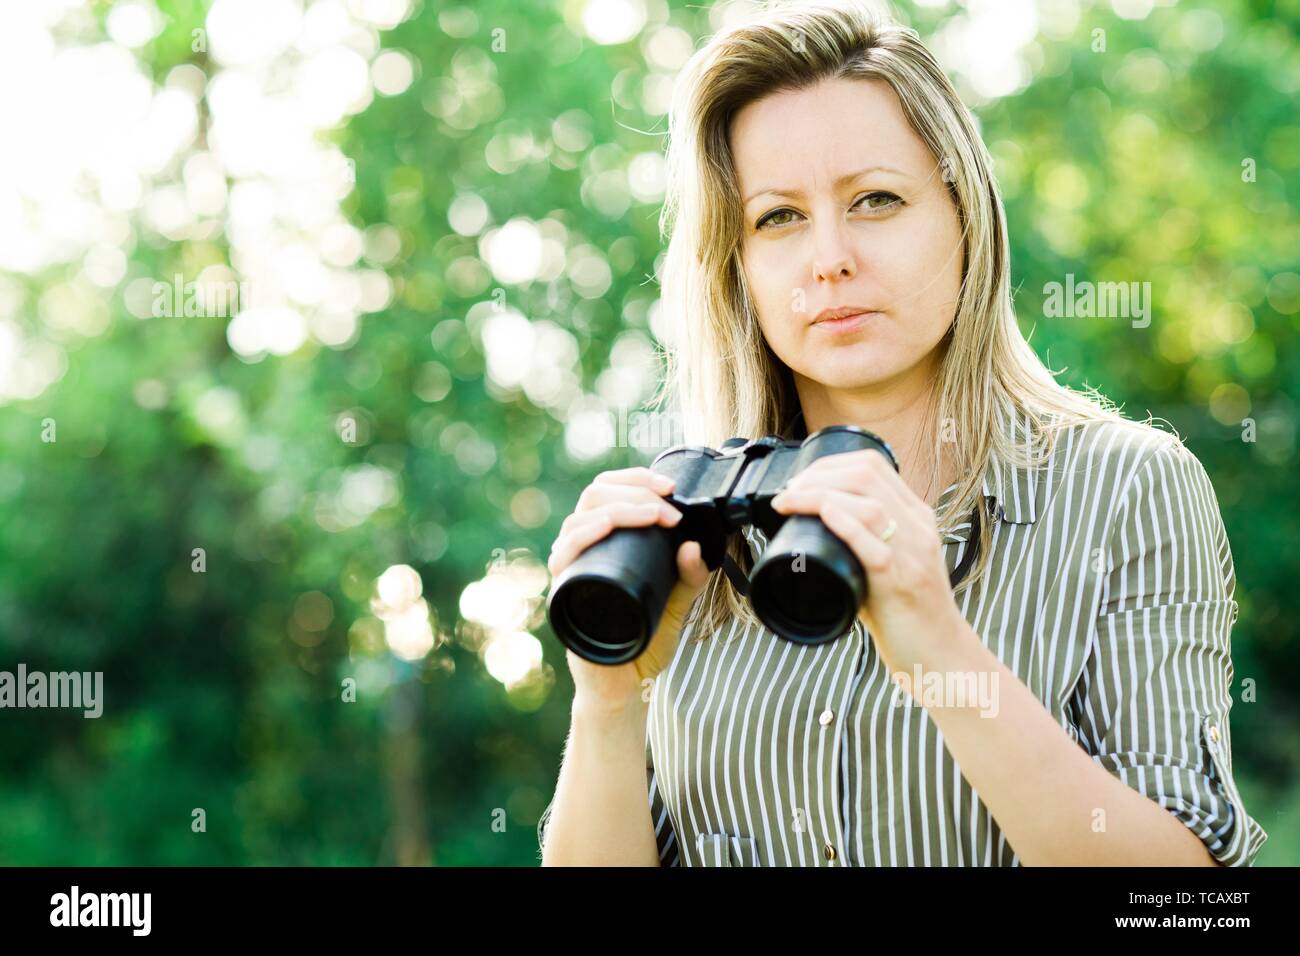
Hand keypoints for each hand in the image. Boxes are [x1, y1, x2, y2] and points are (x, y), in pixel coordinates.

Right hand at [547, 467, 710, 710]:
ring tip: (654, 516)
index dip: (637, 478)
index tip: (670, 486)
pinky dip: (586, 532)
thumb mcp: (679, 602)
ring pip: (580, 516)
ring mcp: (571, 568)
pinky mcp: (564, 591)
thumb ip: (691, 575)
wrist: (625, 686)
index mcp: (606, 541)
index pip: (609, 490)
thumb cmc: (644, 640)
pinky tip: (606, 525)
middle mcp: (583, 549)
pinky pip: (565, 552)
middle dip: (634, 490)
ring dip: (620, 507)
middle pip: (594, 495)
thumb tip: (694, 545)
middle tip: (667, 505)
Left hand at [769, 449, 964, 675]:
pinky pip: (877, 546)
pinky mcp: (902, 583)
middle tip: (788, 493)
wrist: (941, 656)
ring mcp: (913, 554)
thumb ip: (863, 541)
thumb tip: (813, 529)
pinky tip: (825, 515)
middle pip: (867, 475)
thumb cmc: (908, 614)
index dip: (829, 464)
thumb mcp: (889, 563)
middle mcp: (918, 528)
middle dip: (818, 475)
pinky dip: (847, 525)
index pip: (873, 466)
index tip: (800, 480)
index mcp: (916, 517)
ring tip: (790, 503)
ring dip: (820, 495)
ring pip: (870, 504)